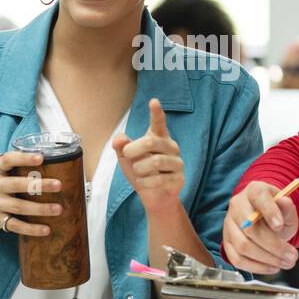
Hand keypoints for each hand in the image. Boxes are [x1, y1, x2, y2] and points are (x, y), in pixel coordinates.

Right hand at [0, 150, 63, 240]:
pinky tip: (46, 229)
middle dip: (38, 185)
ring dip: (40, 208)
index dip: (24, 158)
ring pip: (19, 207)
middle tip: (59, 185)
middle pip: (16, 185)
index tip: (41, 158)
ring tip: (59, 209)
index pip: (8, 160)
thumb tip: (52, 163)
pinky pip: (16, 225)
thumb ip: (16, 169)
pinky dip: (31, 229)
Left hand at [113, 98, 183, 216]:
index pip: (159, 123)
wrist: (153, 197)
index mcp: (159, 138)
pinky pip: (159, 178)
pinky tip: (145, 183)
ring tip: (138, 172)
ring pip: (155, 161)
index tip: (153, 101)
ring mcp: (177, 163)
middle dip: (134, 149)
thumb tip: (120, 139)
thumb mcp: (126, 159)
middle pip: (151, 141)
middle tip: (126, 155)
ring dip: (140, 168)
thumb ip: (121, 147)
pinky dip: (146, 182)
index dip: (156, 113)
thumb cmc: (140, 172)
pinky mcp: (179, 178)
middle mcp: (171, 147)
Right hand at [222, 180, 298, 274]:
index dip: (269, 212)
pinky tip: (272, 267)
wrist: (264, 220)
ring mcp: (229, 224)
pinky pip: (237, 259)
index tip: (280, 226)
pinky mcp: (227, 242)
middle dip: (274, 246)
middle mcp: (237, 205)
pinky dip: (256, 267)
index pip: (258, 197)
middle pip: (250, 228)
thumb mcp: (286, 209)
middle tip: (292, 256)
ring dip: (267, 259)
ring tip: (285, 263)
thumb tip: (284, 202)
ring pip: (243, 246)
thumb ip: (288, 207)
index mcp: (254, 191)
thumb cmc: (276, 214)